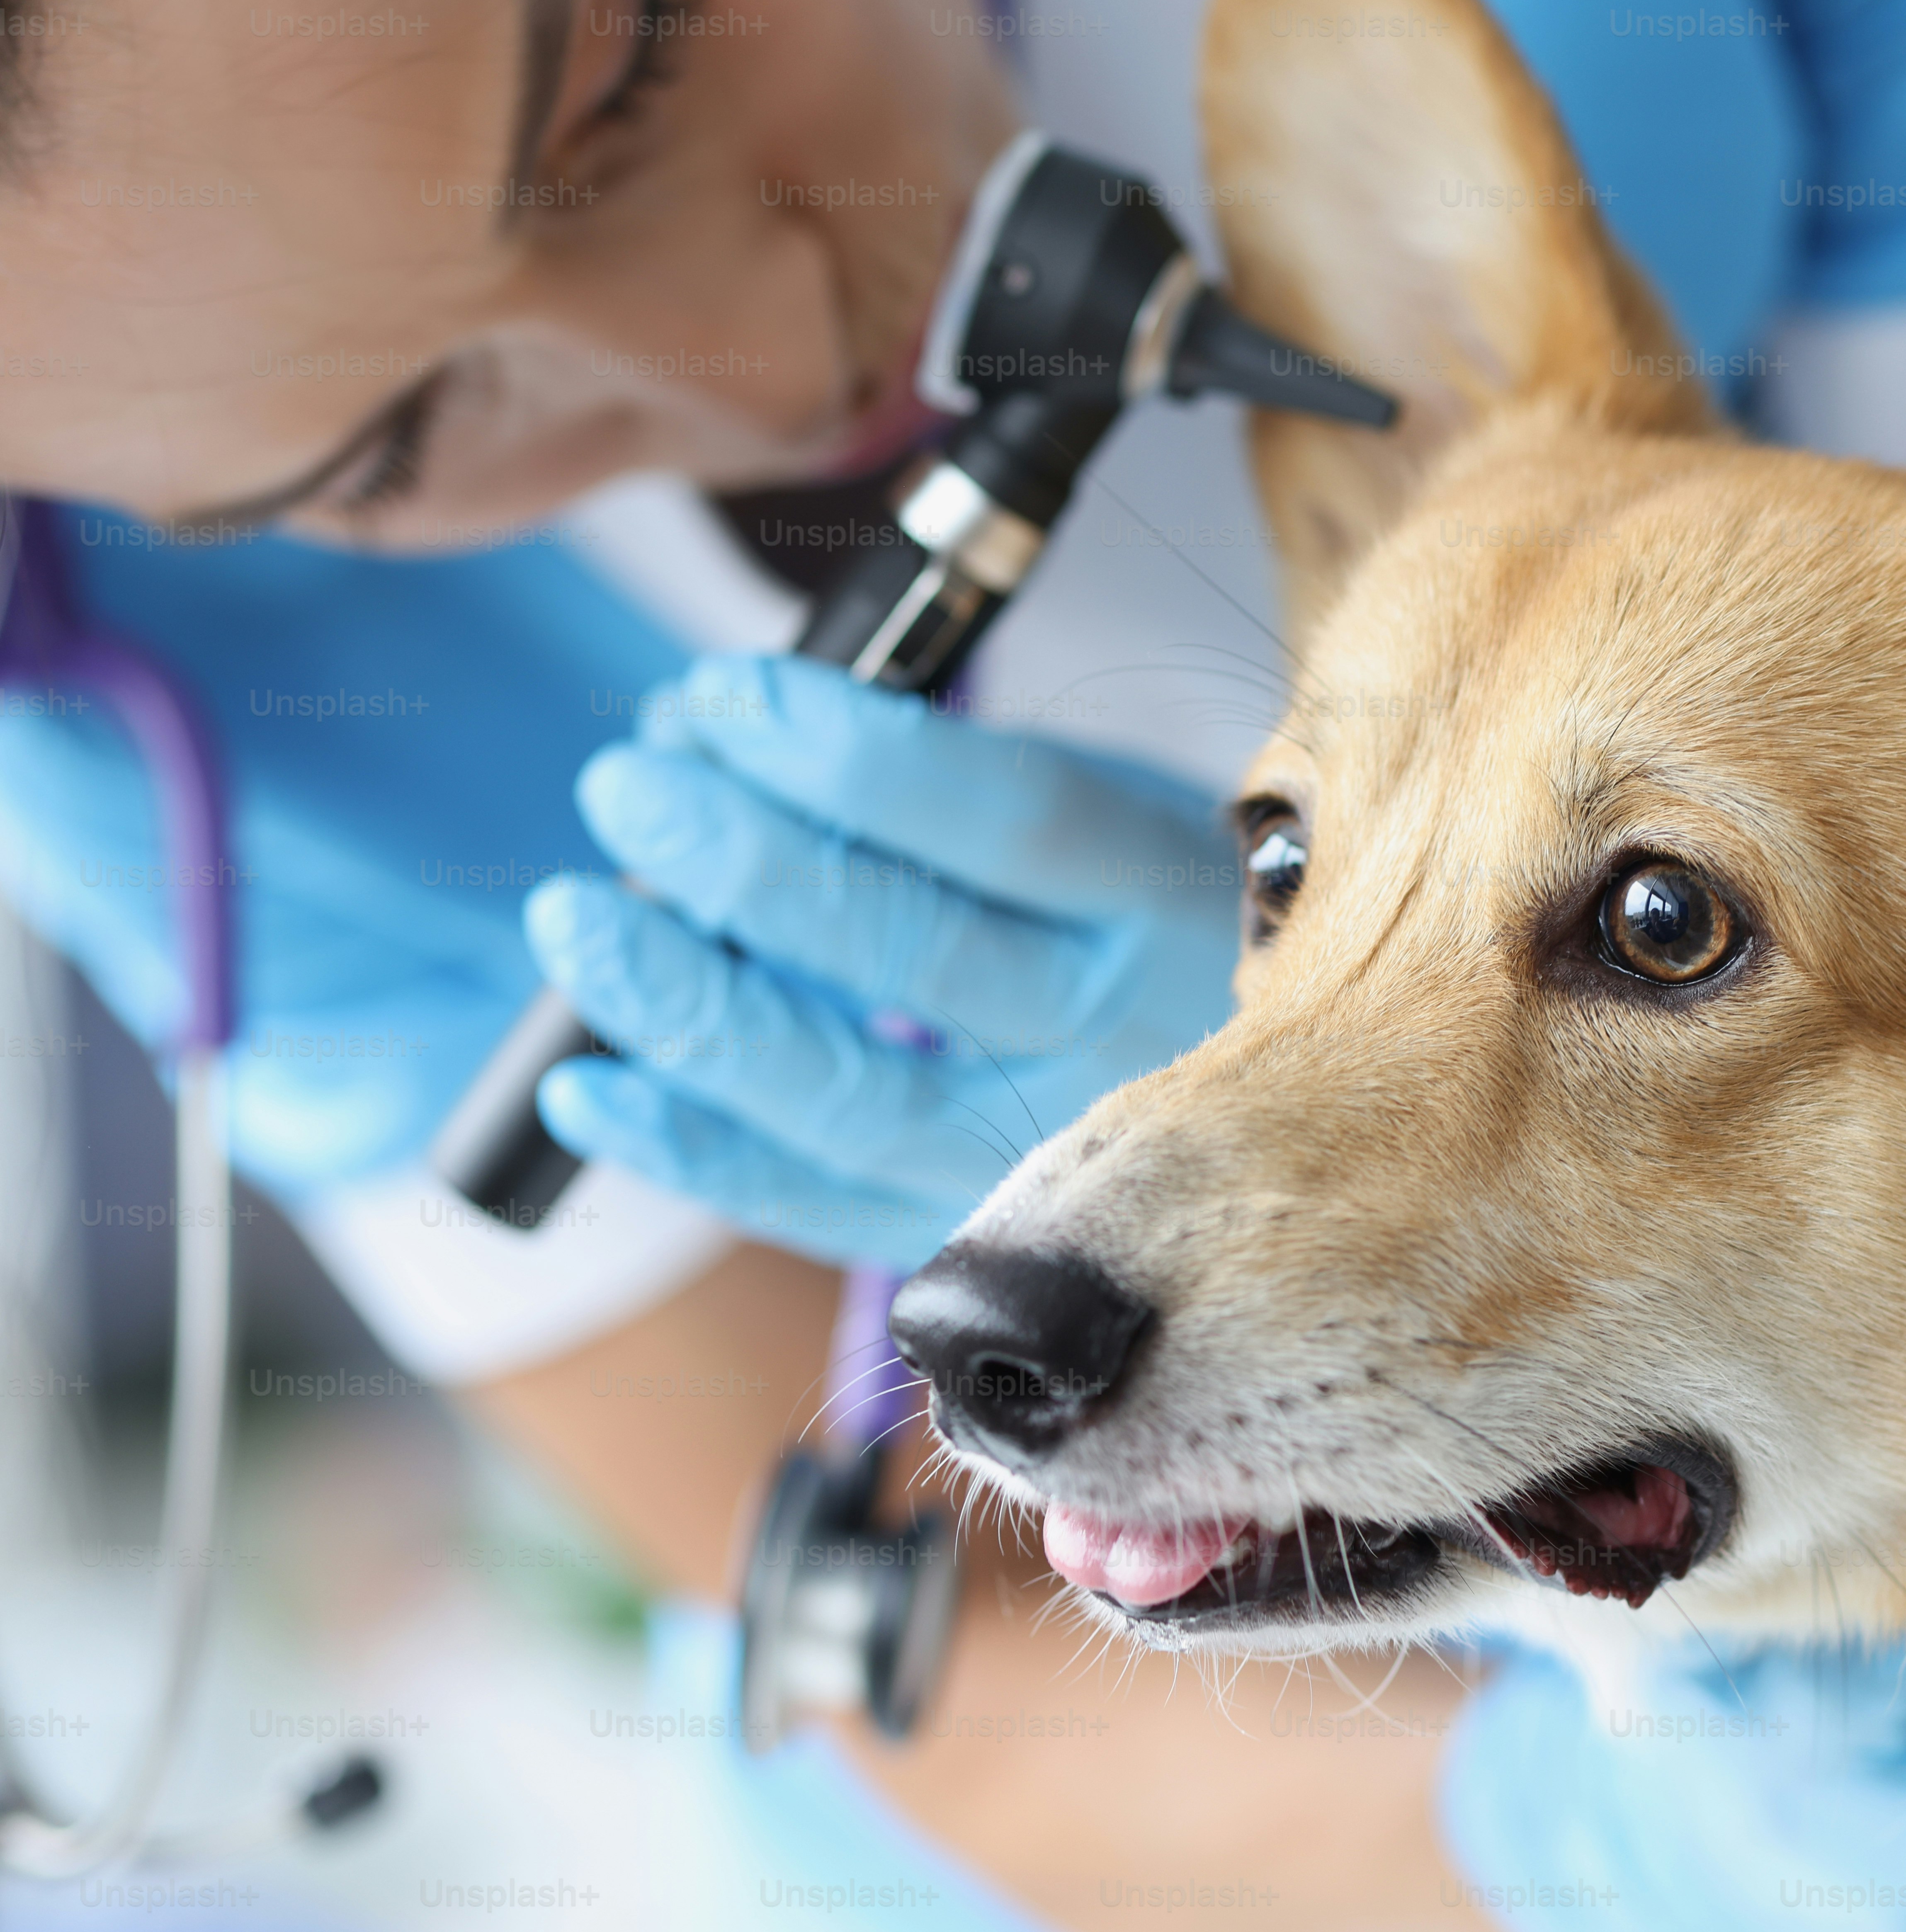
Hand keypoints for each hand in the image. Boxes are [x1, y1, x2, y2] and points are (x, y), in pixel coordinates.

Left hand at [523, 653, 1241, 1266]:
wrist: (1298, 1087)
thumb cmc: (1158, 906)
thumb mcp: (1116, 802)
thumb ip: (958, 778)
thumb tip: (732, 739)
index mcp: (1166, 893)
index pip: (1004, 818)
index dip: (847, 755)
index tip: (723, 700)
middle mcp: (1125, 1031)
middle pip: (911, 950)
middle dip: (742, 859)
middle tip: (631, 787)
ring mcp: (1057, 1157)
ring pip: (849, 1091)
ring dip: (688, 1003)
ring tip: (581, 921)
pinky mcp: (983, 1231)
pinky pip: (819, 1204)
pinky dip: (690, 1149)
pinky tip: (588, 1087)